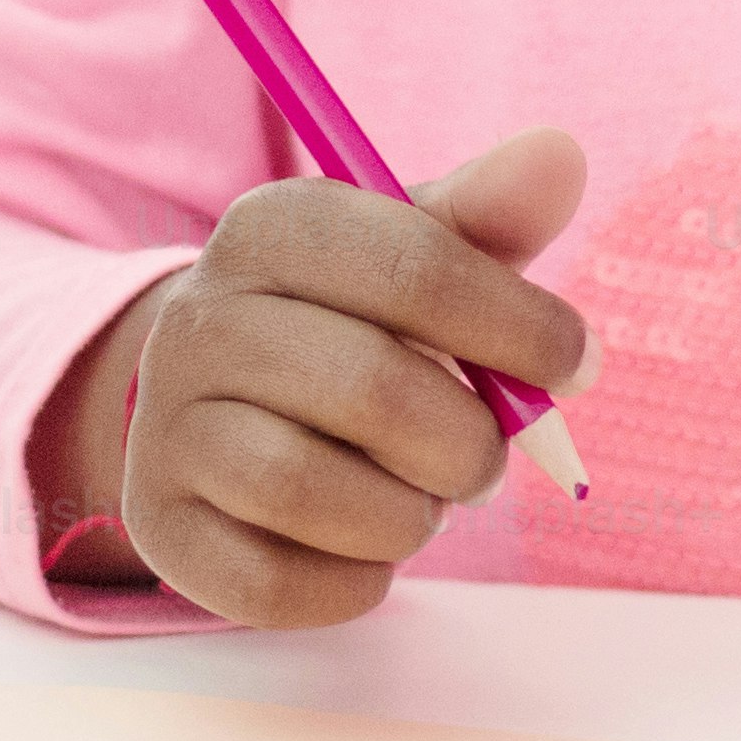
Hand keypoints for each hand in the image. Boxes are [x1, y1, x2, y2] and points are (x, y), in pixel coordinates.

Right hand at [42, 130, 589, 625]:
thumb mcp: (419, 254)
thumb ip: (490, 215)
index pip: (413, 268)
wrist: (227, 405)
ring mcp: (166, 429)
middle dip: (467, 442)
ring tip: (421, 499)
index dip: (520, 326)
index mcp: (269, 229)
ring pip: (310, 491)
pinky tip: (367, 546)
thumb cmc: (356, 323)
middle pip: (371, 389)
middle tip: (486, 458)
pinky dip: (355, 580)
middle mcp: (199, 321)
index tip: (577, 364)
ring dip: (408, 514)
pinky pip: (275, 584)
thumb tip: (562, 155)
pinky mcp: (163, 530)